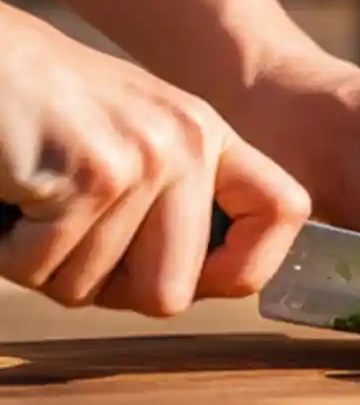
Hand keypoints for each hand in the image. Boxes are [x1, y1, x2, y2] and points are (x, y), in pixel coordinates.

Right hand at [0, 12, 310, 314]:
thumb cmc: (35, 111)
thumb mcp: (128, 142)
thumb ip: (175, 204)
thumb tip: (213, 285)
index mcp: (207, 136)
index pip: (287, 211)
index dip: (248, 268)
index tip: (197, 279)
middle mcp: (188, 141)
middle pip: (171, 294)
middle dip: (102, 287)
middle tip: (63, 233)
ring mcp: (146, 156)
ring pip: (92, 289)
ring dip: (41, 263)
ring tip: (30, 197)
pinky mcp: (92, 174)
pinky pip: (43, 268)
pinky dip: (6, 250)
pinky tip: (7, 190)